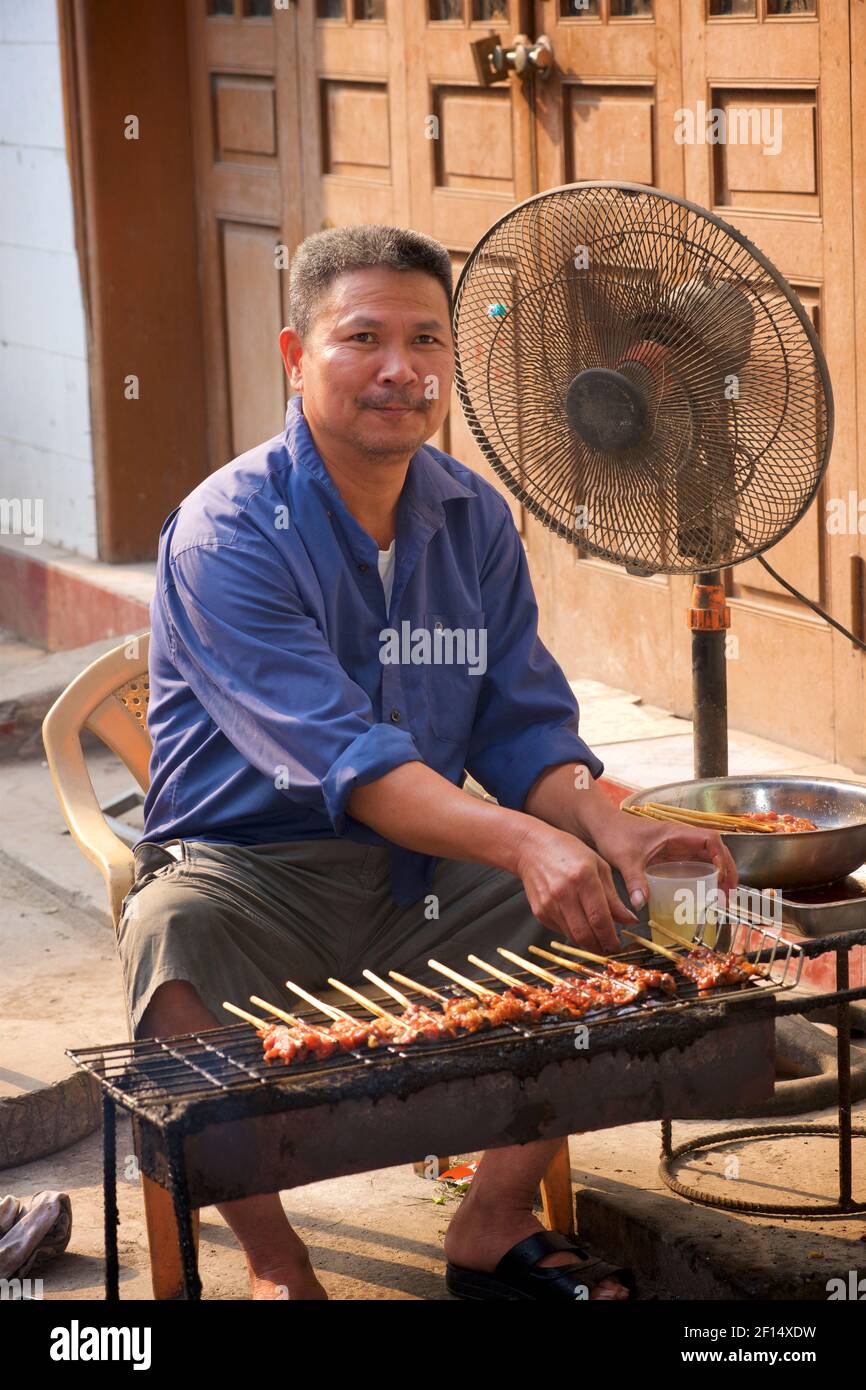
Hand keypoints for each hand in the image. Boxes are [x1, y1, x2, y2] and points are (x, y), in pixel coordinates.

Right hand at [514, 823, 638, 953]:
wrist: (532, 848)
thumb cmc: (569, 852)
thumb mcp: (599, 866)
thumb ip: (614, 896)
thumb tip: (630, 920)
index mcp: (584, 878)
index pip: (600, 919)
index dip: (611, 938)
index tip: (618, 945)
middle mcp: (564, 893)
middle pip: (585, 934)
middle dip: (600, 947)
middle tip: (609, 948)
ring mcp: (549, 904)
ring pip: (573, 936)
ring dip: (588, 943)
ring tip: (598, 939)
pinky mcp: (539, 912)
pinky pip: (561, 930)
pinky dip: (574, 933)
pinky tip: (581, 925)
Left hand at [591, 812, 738, 912]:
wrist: (603, 827)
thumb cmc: (615, 835)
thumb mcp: (624, 859)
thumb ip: (634, 880)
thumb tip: (641, 903)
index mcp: (675, 833)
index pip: (709, 839)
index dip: (720, 856)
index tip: (721, 875)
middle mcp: (681, 838)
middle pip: (714, 849)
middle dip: (727, 868)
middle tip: (730, 892)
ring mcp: (677, 846)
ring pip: (707, 857)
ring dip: (719, 872)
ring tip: (723, 895)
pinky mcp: (671, 854)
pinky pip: (695, 863)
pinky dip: (705, 875)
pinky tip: (705, 892)